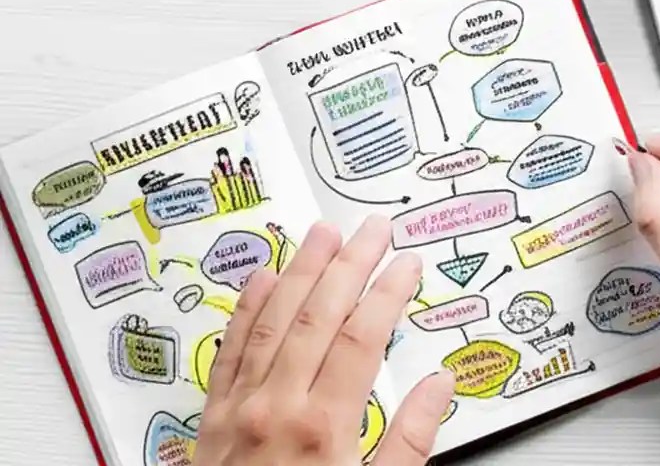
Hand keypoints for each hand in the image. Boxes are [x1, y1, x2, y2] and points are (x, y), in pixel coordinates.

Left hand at [195, 217, 454, 464]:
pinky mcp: (211, 418)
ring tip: (322, 234)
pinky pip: (230, 347)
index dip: (388, 292)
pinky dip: (246, 307)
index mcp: (324, 427)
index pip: (362, 337)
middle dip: (349, 263)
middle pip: (318, 314)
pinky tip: (260, 278)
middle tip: (372, 228)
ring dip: (300, 270)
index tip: (406, 264)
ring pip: (272, 319)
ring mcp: (239, 408)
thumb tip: (439, 385)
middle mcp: (276, 407)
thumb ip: (409, 441)